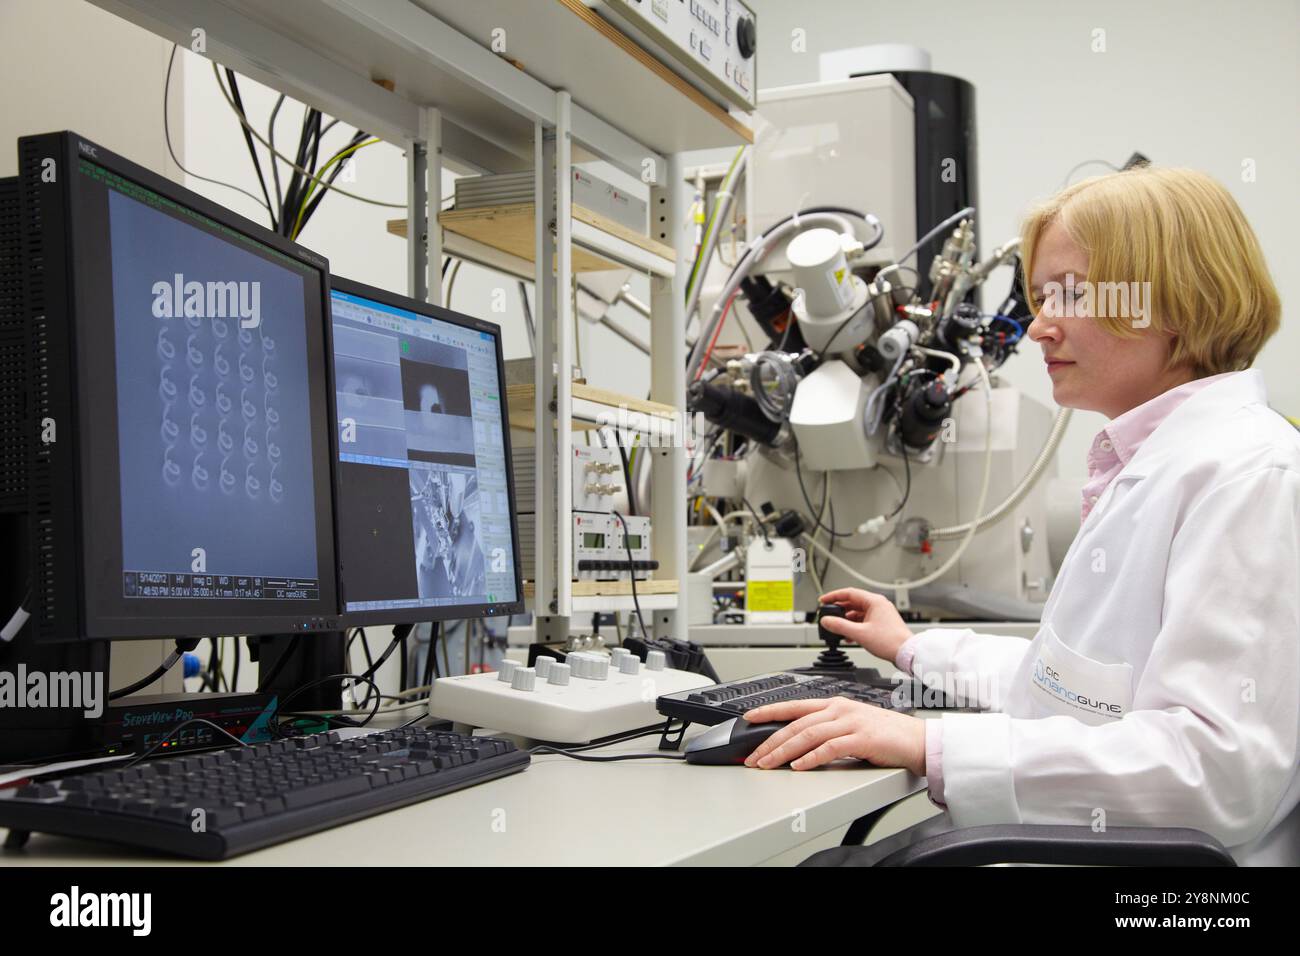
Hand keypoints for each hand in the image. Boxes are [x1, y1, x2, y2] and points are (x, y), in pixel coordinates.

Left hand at [742, 697, 926, 775]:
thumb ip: (827, 731)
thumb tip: (798, 745)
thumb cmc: (885, 735)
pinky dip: (812, 757)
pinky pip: (830, 747)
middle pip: (796, 724)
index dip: (769, 711)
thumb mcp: (850, 726)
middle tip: (753, 757)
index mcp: (834, 704)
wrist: (917, 739)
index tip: (748, 718)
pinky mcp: (862, 738)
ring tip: (768, 764)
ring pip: (808, 734)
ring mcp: (850, 722)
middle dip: (770, 741)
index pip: (794, 706)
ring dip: (784, 751)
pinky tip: (799, 766)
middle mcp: (839, 709)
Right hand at [818, 588, 912, 664]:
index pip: (849, 593)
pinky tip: (848, 635)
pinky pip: (864, 621)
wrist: (906, 653)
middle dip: (839, 610)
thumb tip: (826, 621)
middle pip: (853, 602)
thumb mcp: (860, 633)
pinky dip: (854, 626)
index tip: (823, 600)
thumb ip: (840, 626)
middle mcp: (878, 605)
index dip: (833, 596)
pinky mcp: (882, 624)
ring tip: (837, 629)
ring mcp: (881, 614)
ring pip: (858, 613)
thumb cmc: (890, 641)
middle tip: (828, 615)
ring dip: (846, 620)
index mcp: (875, 601)